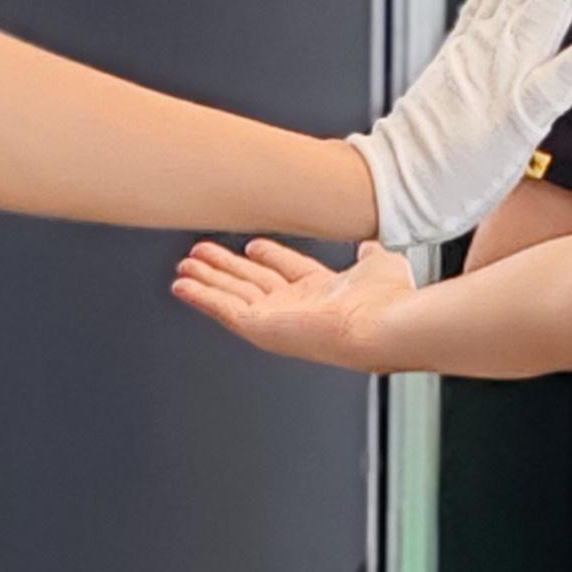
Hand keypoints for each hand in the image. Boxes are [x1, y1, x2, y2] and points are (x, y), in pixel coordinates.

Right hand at [173, 237, 419, 370]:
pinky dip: (202, 296)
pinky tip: (182, 285)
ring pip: (234, 295)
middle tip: (202, 254)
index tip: (251, 245)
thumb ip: (371, 254)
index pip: (287, 271)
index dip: (268, 257)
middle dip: (227, 268)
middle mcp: (298, 308)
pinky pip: (224, 309)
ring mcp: (278, 319)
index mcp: (324, 294)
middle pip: (253, 283)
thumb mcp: (380, 264)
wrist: (384, 324)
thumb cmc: (390, 300)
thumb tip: (372, 244)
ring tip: (185, 265)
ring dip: (208, 280)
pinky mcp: (261, 327)